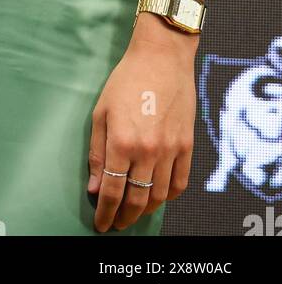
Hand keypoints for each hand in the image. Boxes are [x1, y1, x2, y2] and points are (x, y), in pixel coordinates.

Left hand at [87, 20, 195, 230]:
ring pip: (159, 196)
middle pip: (136, 199)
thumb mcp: (101, 112)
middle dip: (124, 217)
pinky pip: (181, 183)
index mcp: (122, 142)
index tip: (101, 224)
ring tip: (133, 213)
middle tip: (116, 224)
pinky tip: (159, 197)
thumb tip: (96, 188)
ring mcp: (171, 150)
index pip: (112, 191)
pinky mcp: (187, 146)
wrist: (162, 58)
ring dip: (145, 210)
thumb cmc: (126, 81)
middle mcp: (148, 151)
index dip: (106, 213)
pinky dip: (169, 197)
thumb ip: (98, 153)